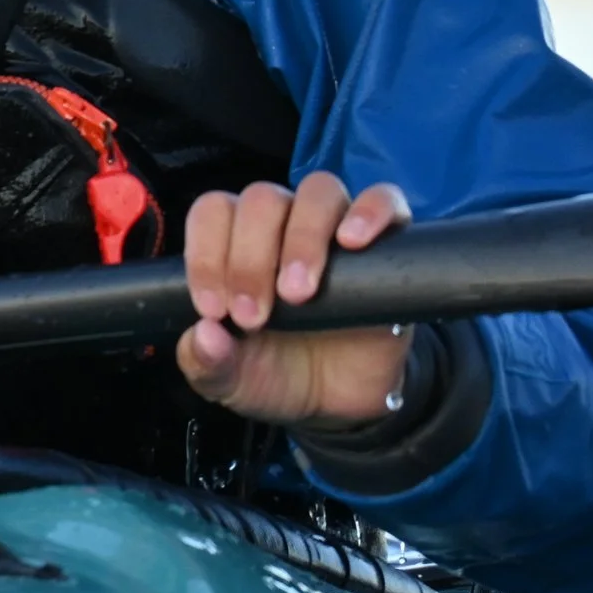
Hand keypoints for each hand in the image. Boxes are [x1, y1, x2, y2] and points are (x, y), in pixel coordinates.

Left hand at [175, 173, 413, 427]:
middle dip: (250, 259)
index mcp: (233, 241)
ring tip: (299, 293)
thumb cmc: (274, 372)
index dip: (206, 255)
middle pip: (262, 200)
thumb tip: (204, 336)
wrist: (339, 400)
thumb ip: (206, 363)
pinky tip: (354, 242)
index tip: (214, 310)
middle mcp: (282, 224)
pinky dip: (370, 211)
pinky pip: (386, 200)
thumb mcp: (230, 380)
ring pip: (318, 192)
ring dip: (303, 237)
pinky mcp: (387, 243)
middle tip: (255, 317)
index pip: (212, 212)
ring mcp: (335, 228)